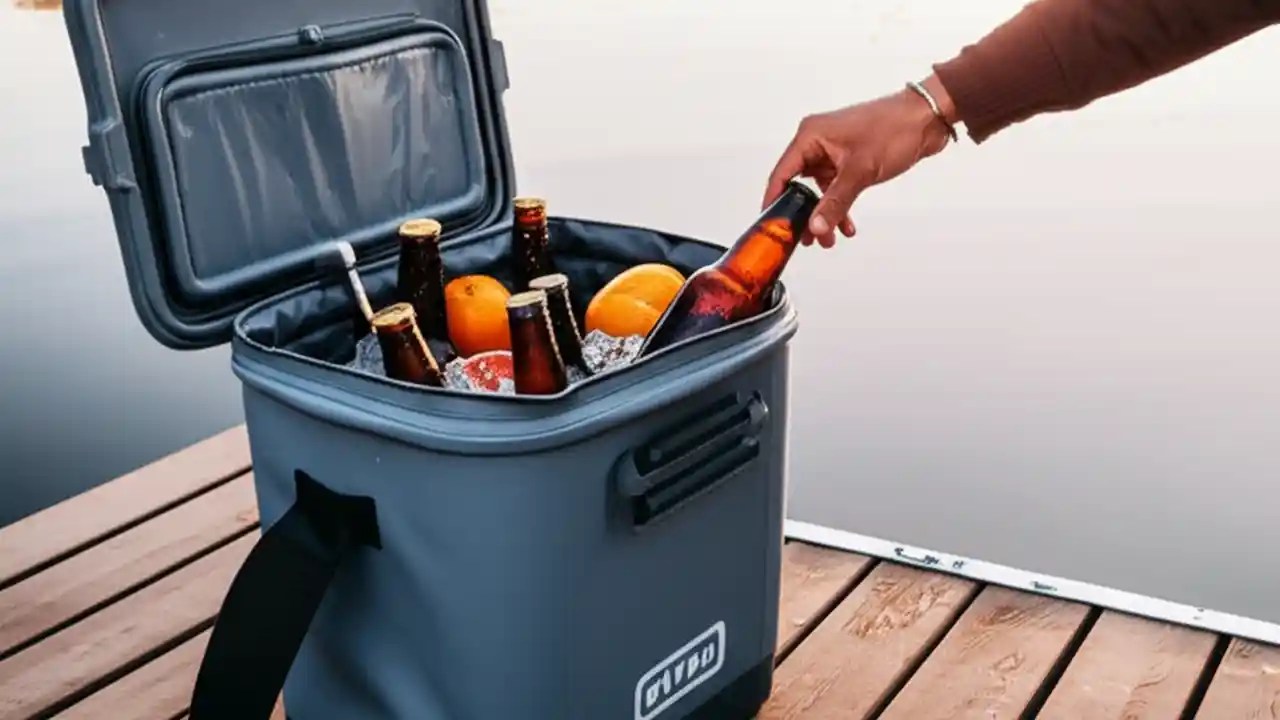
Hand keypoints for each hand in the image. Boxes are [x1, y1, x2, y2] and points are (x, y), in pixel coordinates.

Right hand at [763, 75, 956, 247]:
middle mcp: (817, 141)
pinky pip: (836, 188)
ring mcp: (833, 151)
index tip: (772, 225)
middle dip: (803, 214)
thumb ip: (835, 203)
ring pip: (818, 190)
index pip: (781, 174)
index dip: (774, 202)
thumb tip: (815, 226)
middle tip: (805, 238)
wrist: (927, 119)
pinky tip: (847, 224)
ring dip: (823, 214)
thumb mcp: (860, 171)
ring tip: (827, 239)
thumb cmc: (894, 129)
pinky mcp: (848, 159)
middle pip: (798, 185)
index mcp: (810, 136)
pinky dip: (840, 206)